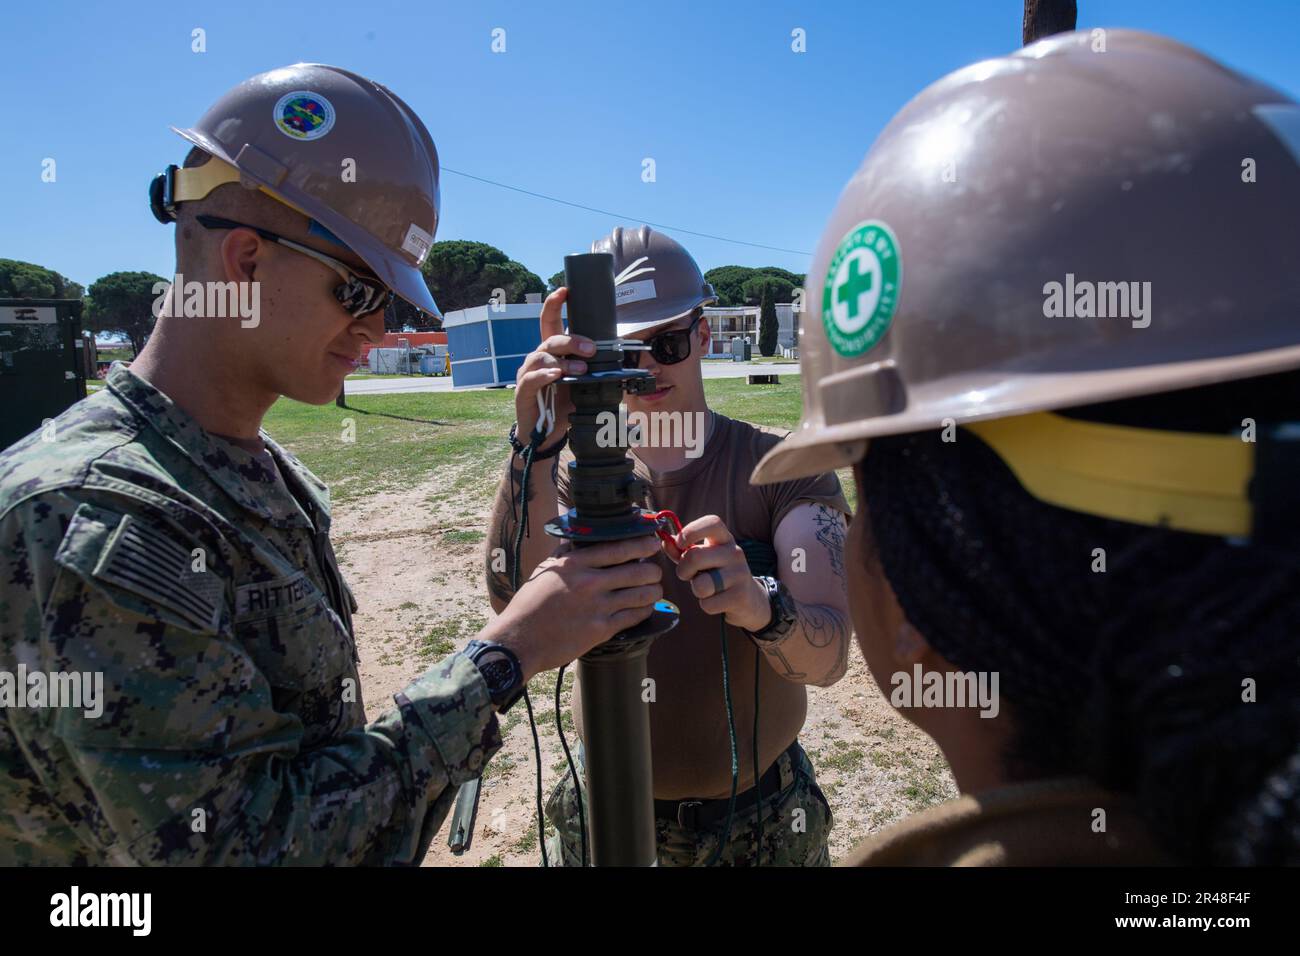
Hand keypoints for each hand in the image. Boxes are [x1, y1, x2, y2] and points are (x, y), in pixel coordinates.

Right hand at [483, 535, 663, 677]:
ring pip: (642, 594)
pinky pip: (634, 616)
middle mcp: (589, 582)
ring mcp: (597, 606)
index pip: (618, 548)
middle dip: (653, 570)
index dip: (642, 544)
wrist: (519, 639)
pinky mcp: (601, 629)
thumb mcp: (545, 569)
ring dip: (654, 590)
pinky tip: (645, 607)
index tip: (653, 542)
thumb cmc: (529, 604)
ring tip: (655, 589)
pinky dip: (645, 610)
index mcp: (575, 563)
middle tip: (655, 571)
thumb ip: (566, 553)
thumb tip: (581, 540)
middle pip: (638, 570)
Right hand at [514, 288, 593, 447]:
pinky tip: (557, 376)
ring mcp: (528, 372)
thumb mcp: (582, 384)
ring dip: (564, 361)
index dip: (554, 303)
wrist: (545, 432)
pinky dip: (545, 375)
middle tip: (592, 349)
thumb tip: (620, 363)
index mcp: (552, 351)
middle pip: (551, 338)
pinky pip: (532, 378)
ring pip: (543, 356)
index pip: (549, 321)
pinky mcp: (523, 390)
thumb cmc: (562, 403)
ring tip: (581, 369)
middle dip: (573, 340)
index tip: (565, 290)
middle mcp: (538, 357)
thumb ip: (594, 371)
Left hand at [670, 515, 770, 632]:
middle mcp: (735, 552)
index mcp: (725, 539)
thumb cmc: (717, 574)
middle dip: (683, 570)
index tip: (680, 543)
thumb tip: (665, 542)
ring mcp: (740, 574)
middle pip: (695, 557)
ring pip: (701, 584)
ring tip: (705, 588)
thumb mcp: (702, 559)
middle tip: (687, 575)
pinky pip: (708, 603)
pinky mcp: (740, 596)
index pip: (712, 522)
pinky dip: (706, 605)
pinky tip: (716, 601)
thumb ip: (682, 551)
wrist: (748, 599)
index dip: (691, 531)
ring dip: (696, 589)